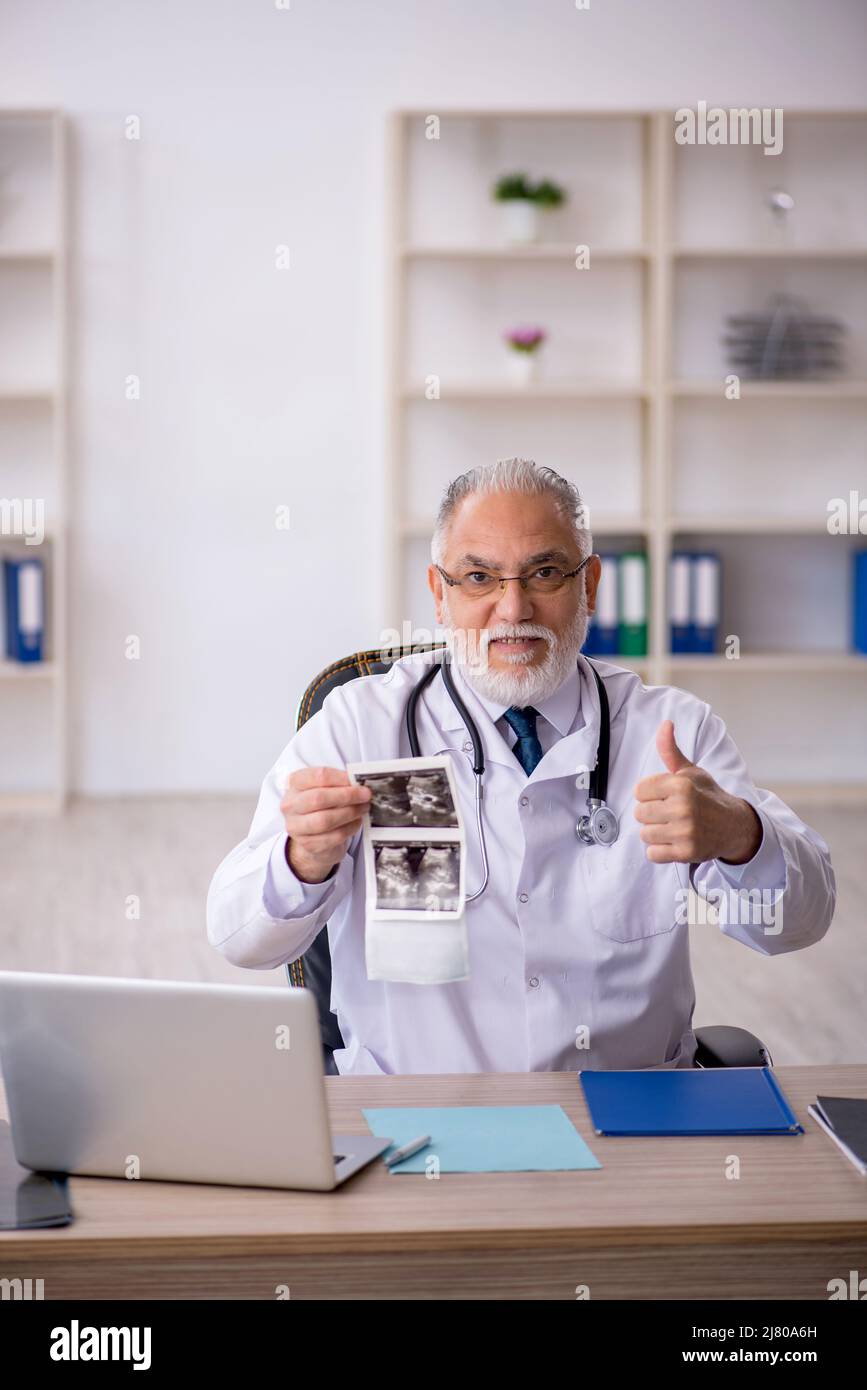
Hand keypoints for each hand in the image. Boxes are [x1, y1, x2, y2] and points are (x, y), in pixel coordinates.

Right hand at [280, 767, 371, 882]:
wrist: (311, 834)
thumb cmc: (321, 805)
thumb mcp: (325, 788)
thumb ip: (339, 783)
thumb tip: (360, 784)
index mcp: (295, 783)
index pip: (318, 777)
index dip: (341, 778)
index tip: (357, 781)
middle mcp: (291, 804)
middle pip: (319, 798)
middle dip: (347, 796)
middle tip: (365, 795)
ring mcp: (296, 826)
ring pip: (325, 820)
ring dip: (350, 813)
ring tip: (363, 808)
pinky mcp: (307, 844)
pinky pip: (333, 836)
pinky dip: (349, 828)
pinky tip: (356, 822)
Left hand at [633, 721, 762, 865]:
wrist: (734, 826)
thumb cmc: (708, 796)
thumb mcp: (691, 771)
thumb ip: (671, 750)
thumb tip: (665, 724)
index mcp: (681, 784)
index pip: (639, 790)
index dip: (649, 794)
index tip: (664, 796)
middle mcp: (683, 807)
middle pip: (640, 813)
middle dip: (652, 814)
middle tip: (670, 814)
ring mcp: (685, 831)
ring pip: (645, 834)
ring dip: (655, 833)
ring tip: (673, 828)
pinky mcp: (686, 852)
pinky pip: (652, 854)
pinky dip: (660, 851)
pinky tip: (674, 842)